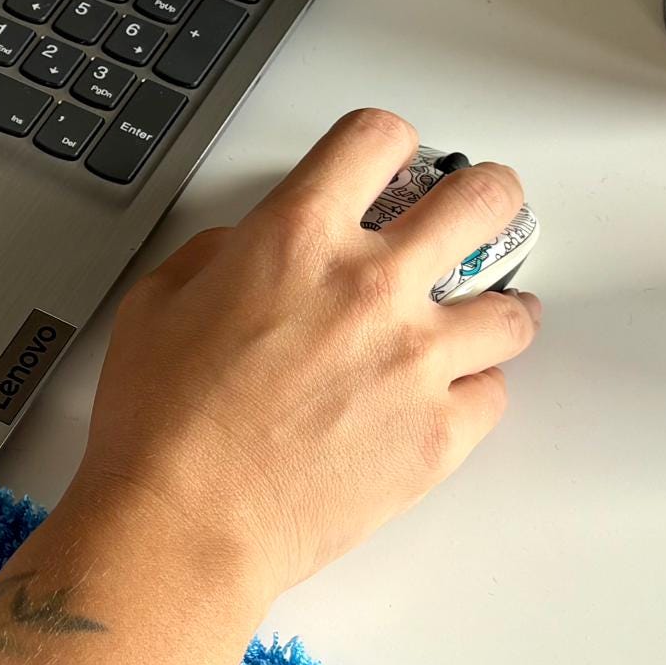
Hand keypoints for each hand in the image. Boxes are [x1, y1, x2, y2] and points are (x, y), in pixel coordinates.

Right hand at [75, 109, 539, 601]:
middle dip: (487, 198)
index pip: (377, 138)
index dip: (389, 144)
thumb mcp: (154, 306)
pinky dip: (472, 393)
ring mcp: (416, 360)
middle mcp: (370, 285)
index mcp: (296, 238)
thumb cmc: (160, 429)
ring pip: (511, 309)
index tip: (394, 162)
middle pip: (483, 200)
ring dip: (493, 310)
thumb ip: (216, 256)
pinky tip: (443, 398)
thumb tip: (249, 248)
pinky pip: (494, 394)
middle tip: (480, 212)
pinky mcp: (439, 433)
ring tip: (474, 323)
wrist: (183, 526)